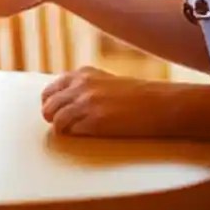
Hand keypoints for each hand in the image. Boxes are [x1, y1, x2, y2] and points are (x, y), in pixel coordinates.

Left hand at [41, 66, 176, 137]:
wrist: (161, 104)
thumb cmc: (138, 96)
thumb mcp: (106, 82)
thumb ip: (85, 87)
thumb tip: (66, 103)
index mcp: (82, 74)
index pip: (50, 90)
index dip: (50, 105)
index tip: (56, 114)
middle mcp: (80, 85)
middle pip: (48, 105)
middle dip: (52, 117)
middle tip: (62, 127)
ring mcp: (86, 102)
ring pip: (54, 118)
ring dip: (61, 128)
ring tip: (73, 132)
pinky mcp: (94, 120)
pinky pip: (70, 130)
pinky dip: (73, 135)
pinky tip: (85, 135)